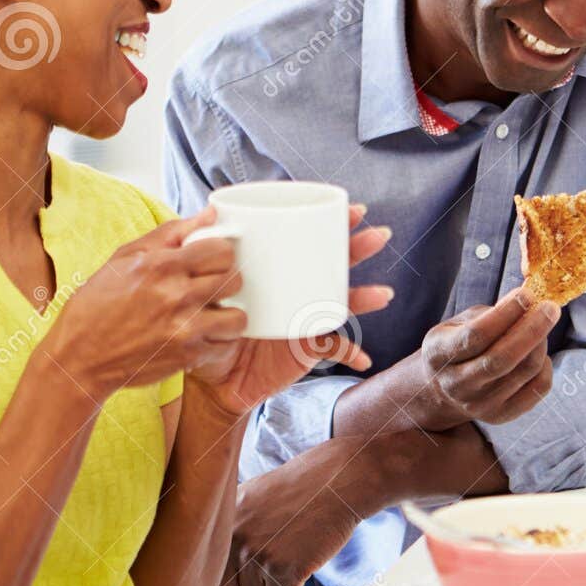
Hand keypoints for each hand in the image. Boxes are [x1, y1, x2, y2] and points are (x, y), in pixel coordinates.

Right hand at [40, 208, 245, 398]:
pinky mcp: (187, 357)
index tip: (211, 261)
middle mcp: (176, 296)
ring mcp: (184, 329)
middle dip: (226, 281)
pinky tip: (202, 335)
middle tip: (210, 287)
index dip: (220, 254)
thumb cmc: (98, 304)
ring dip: (228, 314)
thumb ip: (172, 233)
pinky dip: (219, 341)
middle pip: (235, 280)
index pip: (222, 251)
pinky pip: (226, 346)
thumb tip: (211, 213)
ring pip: (238, 318)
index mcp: (161, 266)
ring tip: (211, 313)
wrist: (79, 357)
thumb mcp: (125, 257)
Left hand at [191, 205, 392, 417]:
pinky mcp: (306, 349)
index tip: (353, 210)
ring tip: (381, 294)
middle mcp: (300, 292)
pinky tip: (362, 359)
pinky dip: (350, 354)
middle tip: (378, 236)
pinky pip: (333, 351)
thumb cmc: (208, 325)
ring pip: (342, 304)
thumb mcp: (204, 286)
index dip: (335, 225)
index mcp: (281, 271)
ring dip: (365, 298)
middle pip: (335, 266)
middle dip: (359, 249)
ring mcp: (307, 319)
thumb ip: (204, 253)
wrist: (212, 375)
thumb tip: (211, 214)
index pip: (311, 241)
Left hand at [215, 437, 378, 585]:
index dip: (229, 577)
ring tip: (290, 555)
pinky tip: (303, 561)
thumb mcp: (251, 498)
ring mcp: (259, 555)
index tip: (248, 567)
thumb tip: (216, 576)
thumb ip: (231, 531)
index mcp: (223, 522)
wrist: (337, 481)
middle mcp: (235, 538)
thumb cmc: (298, 491)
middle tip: (270, 567)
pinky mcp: (285, 569)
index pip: (208, 575)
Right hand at [413, 286, 560, 429]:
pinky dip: (545, 364)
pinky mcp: (501, 415)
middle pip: (501, 359)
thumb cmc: (458, 345)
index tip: (527, 295)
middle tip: (550, 308)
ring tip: (543, 323)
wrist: (444, 389)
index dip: (505, 314)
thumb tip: (527, 301)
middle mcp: (456, 385)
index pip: (476, 336)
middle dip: (531, 330)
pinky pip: (538, 388)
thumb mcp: (460, 323)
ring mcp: (479, 405)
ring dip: (540, 343)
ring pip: (524, 371)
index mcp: (439, 355)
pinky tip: (538, 350)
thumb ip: (490, 313)